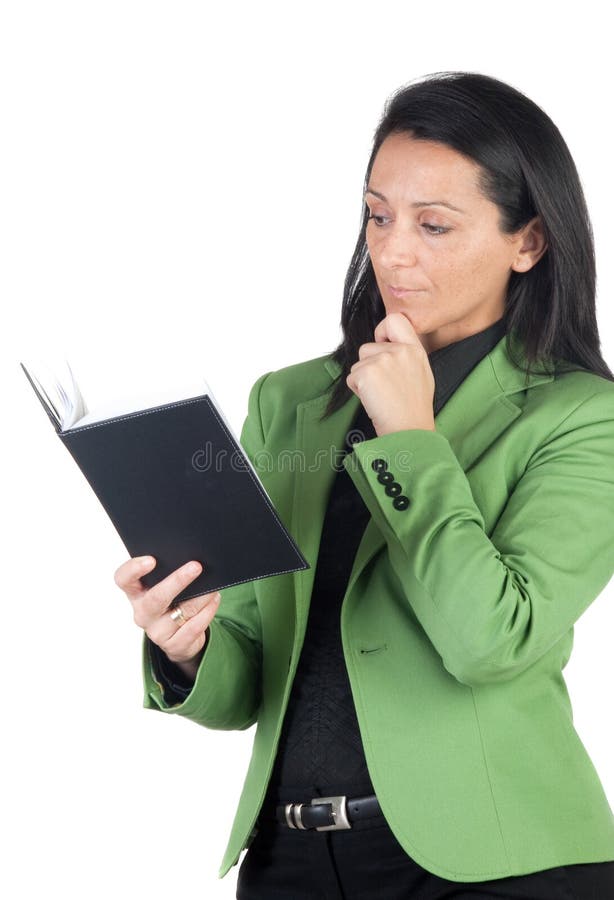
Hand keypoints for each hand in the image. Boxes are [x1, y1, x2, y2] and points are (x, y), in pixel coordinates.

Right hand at [114, 556, 220, 680]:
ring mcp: (157, 632)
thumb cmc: (173, 602)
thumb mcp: (166, 587)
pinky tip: (214, 600)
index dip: (133, 569)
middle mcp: (142, 613)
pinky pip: (194, 627)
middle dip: (177, 581)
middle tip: (196, 566)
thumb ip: (170, 573)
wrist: (180, 637)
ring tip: (213, 586)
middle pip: (156, 598)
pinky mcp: (174, 645)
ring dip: (201, 597)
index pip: (124, 579)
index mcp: (136, 593)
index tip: (151, 560)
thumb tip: (191, 560)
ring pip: (182, 611)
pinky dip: (207, 611)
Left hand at [346, 312, 435, 435]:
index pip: (394, 320)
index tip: (382, 346)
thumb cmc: (413, 408)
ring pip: (358, 364)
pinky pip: (352, 378)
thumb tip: (386, 345)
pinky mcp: (366, 373)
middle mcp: (400, 350)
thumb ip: (405, 355)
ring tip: (381, 395)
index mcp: (415, 349)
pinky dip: (358, 390)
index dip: (382, 332)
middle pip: (367, 348)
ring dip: (363, 379)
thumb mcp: (421, 373)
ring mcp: (383, 360)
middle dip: (369, 366)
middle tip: (384, 386)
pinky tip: (374, 400)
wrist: (410, 430)